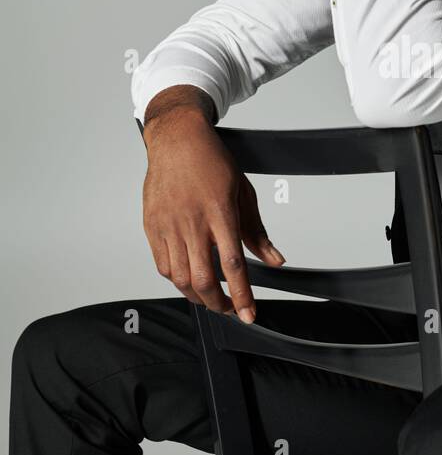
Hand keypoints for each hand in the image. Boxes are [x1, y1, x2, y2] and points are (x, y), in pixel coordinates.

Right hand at [142, 108, 284, 320]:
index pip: (233, 266)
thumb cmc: (211, 161)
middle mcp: (193, 223)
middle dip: (219, 304)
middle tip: (230, 310)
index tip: (249, 314)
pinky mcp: (152, 227)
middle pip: (204, 280)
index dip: (242, 296)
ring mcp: (169, 226)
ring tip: (211, 299)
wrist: (177, 139)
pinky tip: (188, 280)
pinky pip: (163, 265)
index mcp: (220, 214)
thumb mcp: (244, 192)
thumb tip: (275, 260)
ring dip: (198, 297)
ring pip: (180, 278)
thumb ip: (257, 232)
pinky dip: (177, 281)